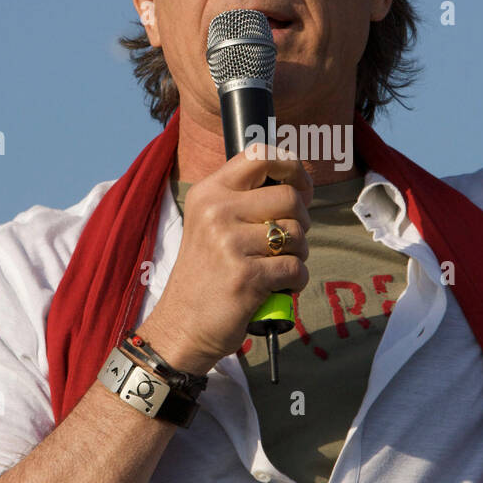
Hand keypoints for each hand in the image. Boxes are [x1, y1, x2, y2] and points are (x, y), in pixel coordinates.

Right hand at [137, 144, 311, 374]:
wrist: (181, 326)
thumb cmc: (207, 275)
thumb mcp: (212, 224)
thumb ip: (246, 200)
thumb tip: (300, 184)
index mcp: (209, 192)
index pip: (260, 155)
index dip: (292, 167)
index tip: (302, 188)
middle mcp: (216, 211)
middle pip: (290, 197)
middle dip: (301, 222)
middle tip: (287, 242)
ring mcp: (229, 243)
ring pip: (297, 234)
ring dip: (298, 255)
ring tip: (275, 267)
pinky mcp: (245, 276)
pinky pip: (296, 268)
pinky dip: (296, 281)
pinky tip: (278, 287)